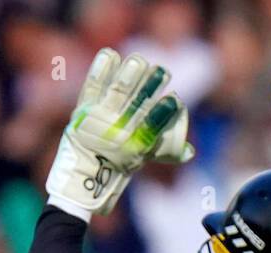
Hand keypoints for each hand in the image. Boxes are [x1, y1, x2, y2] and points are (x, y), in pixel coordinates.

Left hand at [46, 48, 193, 216]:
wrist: (81, 179)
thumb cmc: (116, 167)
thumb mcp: (141, 160)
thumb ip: (166, 152)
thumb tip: (189, 152)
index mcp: (135, 146)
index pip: (153, 126)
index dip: (163, 114)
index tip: (173, 100)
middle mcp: (116, 132)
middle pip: (136, 105)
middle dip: (149, 87)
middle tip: (161, 71)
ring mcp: (98, 120)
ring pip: (115, 94)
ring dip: (128, 75)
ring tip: (137, 60)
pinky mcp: (82, 111)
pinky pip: (92, 88)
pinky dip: (99, 71)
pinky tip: (110, 54)